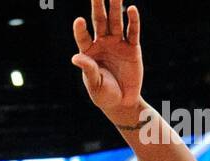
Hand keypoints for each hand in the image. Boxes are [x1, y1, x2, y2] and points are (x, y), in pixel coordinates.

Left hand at [72, 1, 142, 117]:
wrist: (123, 103)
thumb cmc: (104, 95)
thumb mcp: (94, 84)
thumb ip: (87, 70)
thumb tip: (76, 57)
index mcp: (89, 52)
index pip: (83, 37)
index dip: (81, 29)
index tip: (79, 21)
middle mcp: (103, 43)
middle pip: (100, 21)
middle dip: (98, 6)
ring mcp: (118, 43)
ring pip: (116, 21)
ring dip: (115, 7)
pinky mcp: (133, 47)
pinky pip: (133, 31)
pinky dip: (133, 21)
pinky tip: (131, 9)